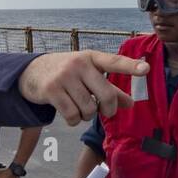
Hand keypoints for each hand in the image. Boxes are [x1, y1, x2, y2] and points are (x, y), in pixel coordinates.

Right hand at [18, 50, 150, 125]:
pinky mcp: (51, 90)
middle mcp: (79, 64)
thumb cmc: (68, 74)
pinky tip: (70, 113)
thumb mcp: (89, 76)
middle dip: (109, 109)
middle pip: (106, 94)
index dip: (131, 66)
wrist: (31, 72)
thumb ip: (110, 89)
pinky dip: (74, 120)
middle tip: (106, 111)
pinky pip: (73, 116)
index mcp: (91, 58)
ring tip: (80, 107)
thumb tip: (131, 104)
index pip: (114, 62)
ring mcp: (64, 76)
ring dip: (87, 115)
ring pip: (88, 109)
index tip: (146, 69)